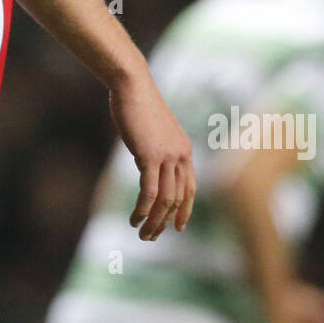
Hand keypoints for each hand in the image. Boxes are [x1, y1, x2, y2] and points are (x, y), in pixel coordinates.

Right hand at [108, 67, 195, 239]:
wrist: (133, 86)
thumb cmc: (139, 105)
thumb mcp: (153, 131)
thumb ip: (155, 149)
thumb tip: (148, 164)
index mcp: (184, 151)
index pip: (190, 189)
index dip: (185, 211)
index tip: (177, 228)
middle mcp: (181, 156)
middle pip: (178, 199)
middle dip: (165, 222)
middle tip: (150, 237)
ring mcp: (167, 156)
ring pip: (165, 200)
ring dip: (153, 221)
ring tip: (141, 234)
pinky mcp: (150, 156)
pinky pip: (150, 191)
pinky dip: (143, 209)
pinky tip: (134, 219)